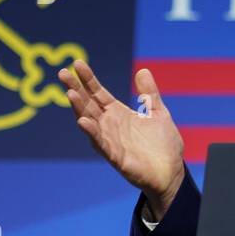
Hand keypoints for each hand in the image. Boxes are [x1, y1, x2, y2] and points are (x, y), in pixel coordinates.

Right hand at [58, 60, 185, 219]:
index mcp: (118, 113)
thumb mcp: (158, 113)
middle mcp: (109, 125)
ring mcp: (110, 140)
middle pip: (88, 104)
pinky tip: (83, 122)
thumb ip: (149, 94)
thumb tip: (143, 70)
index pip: (98, 93)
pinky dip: (92, 133)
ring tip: (70, 93)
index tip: (77, 63)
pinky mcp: (115, 157)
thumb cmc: (163, 145)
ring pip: (89, 122)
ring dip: (79, 108)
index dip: (87, 79)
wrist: (172, 172)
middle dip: (75, 88)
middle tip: (62, 73)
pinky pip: (100, 144)